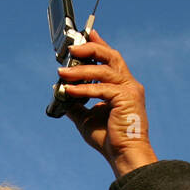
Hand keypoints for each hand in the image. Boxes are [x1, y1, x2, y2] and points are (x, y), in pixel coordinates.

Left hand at [59, 29, 157, 177]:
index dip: (100, 45)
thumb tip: (59, 93)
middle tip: (72, 49)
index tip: (88, 34)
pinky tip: (69, 90)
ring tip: (62, 73)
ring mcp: (130, 90)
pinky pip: (101, 88)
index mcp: (123, 87)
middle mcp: (129, 85)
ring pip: (104, 71)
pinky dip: (83, 88)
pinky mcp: (126, 98)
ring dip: (81, 70)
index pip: (111, 60)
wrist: (123, 155)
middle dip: (91, 49)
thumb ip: (75, 104)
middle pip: (111, 57)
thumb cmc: (109, 139)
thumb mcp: (86, 118)